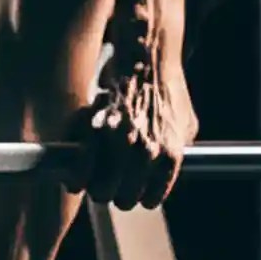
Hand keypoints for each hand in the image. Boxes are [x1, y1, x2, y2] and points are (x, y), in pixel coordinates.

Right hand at [65, 21, 199, 209]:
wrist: (147, 60)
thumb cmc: (167, 91)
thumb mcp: (186, 124)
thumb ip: (180, 152)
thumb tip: (176, 170)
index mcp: (170, 156)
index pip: (149, 199)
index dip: (139, 196)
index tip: (133, 190)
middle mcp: (146, 153)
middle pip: (122, 200)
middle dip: (116, 193)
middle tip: (111, 184)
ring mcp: (119, 142)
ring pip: (100, 189)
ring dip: (95, 188)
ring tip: (93, 182)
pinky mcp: (94, 130)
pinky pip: (80, 169)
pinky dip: (76, 178)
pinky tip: (74, 179)